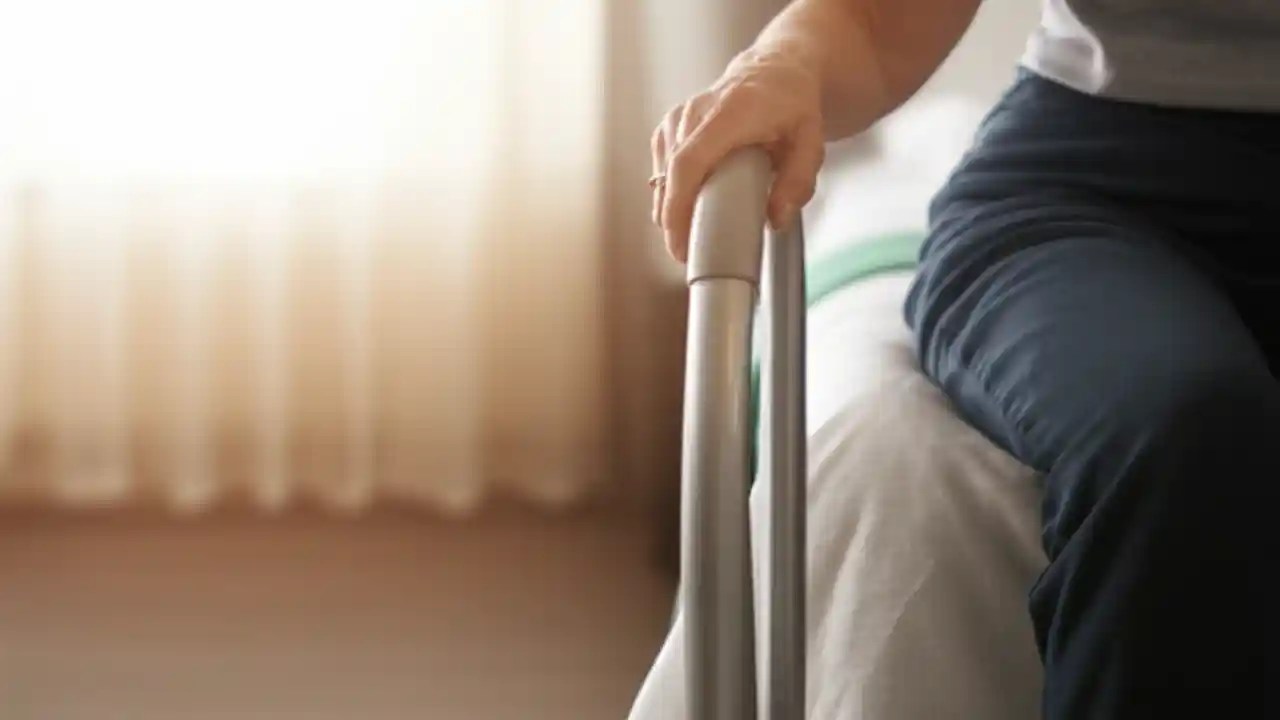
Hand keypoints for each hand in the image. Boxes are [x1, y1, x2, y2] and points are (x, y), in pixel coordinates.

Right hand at [650, 44, 824, 262]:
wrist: (774, 71)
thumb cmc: (791, 105)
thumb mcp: (812, 141)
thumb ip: (798, 181)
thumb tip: (776, 219)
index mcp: (729, 113)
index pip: (689, 162)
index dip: (678, 206)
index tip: (679, 241)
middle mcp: (695, 112)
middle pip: (669, 175)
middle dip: (673, 222)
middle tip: (689, 255)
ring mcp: (677, 118)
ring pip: (661, 176)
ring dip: (671, 211)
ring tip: (693, 235)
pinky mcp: (669, 128)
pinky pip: (661, 170)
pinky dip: (670, 194)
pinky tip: (690, 208)